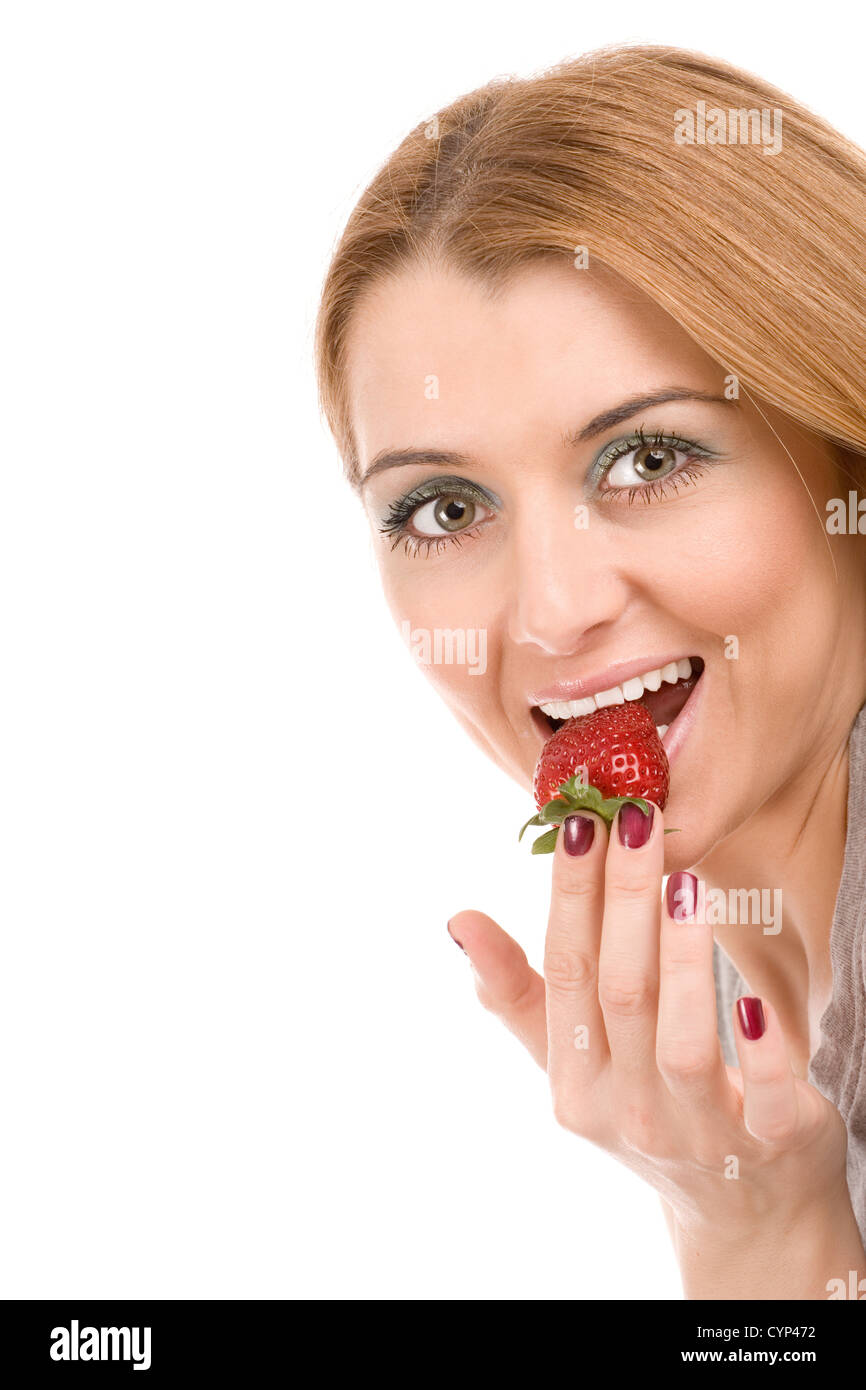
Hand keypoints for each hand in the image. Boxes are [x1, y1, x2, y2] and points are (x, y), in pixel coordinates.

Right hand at [448, 801, 860, 1290]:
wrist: (741, 1206)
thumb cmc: (648, 1105)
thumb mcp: (574, 1060)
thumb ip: (519, 992)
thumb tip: (457, 920)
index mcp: (573, 1082)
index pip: (564, 974)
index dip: (568, 897)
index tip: (578, 824)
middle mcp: (625, 1111)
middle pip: (619, 994)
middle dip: (623, 900)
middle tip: (636, 820)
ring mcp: (695, 1135)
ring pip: (679, 1042)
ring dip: (682, 959)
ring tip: (685, 882)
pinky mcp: (769, 1146)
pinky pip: (762, 1100)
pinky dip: (759, 1054)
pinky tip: (756, 1003)